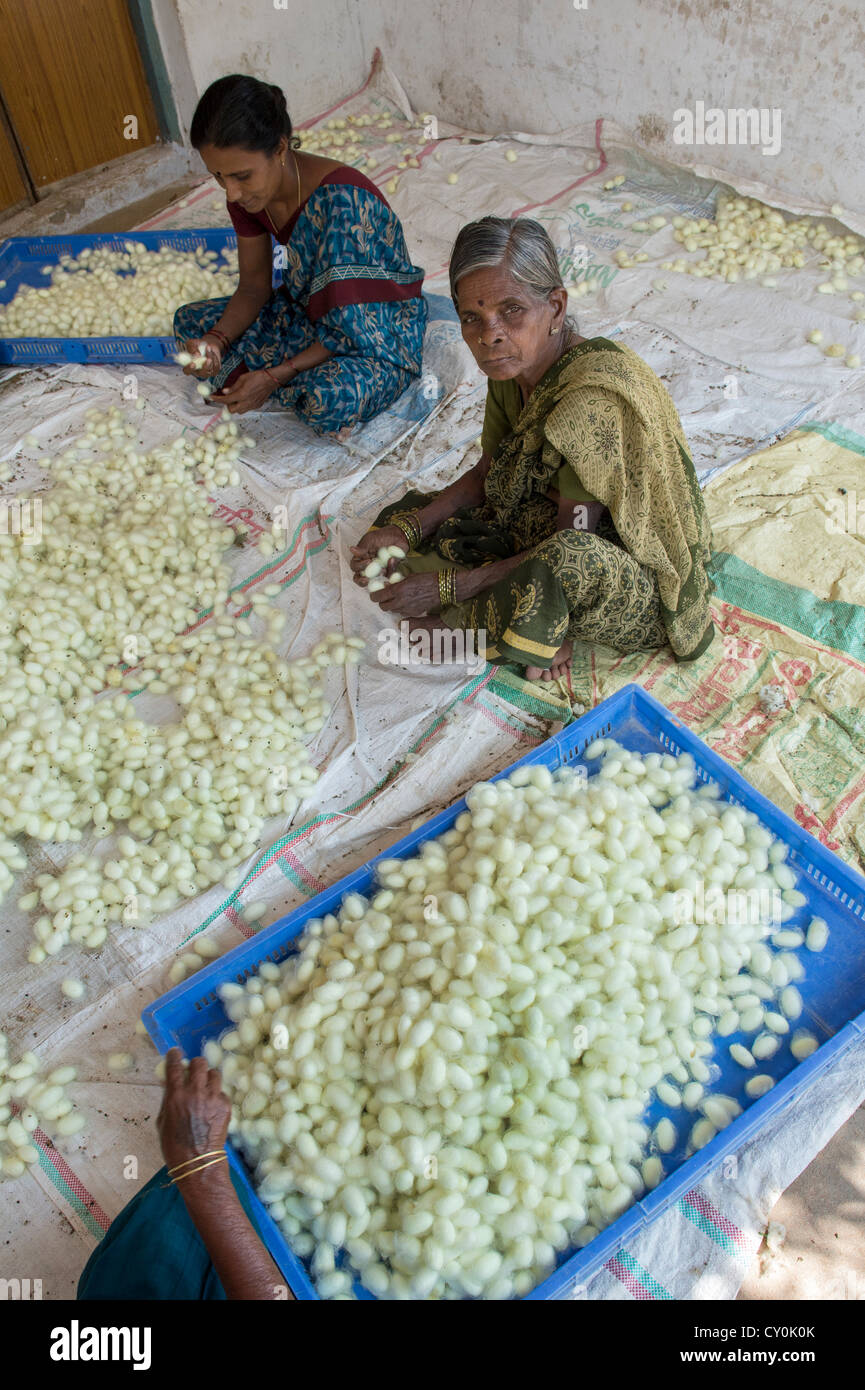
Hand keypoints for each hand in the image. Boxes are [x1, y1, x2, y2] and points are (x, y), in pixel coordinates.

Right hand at [157, 1047, 230, 1171]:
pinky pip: (221, 1092)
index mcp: (176, 1095)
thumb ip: (167, 1099)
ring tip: (206, 1087)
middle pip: (200, 1063)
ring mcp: (213, 1097)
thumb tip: (168, 1082)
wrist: (197, 1162)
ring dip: (208, 1078)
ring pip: (214, 1073)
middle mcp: (195, 1092)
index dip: (174, 1056)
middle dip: (196, 1064)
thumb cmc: (174, 1145)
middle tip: (194, 1070)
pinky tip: (212, 1107)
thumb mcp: (162, 1121)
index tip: (175, 1053)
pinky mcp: (225, 1105)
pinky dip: (216, 1096)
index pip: (175, 1066)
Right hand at [182, 337, 221, 378]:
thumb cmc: (197, 345)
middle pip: (201, 373)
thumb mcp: (192, 343)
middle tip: (208, 359)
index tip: (192, 363)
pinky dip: (214, 357)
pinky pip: (216, 366)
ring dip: (210, 356)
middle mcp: (197, 372)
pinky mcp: (214, 371)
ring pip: (210, 368)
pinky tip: (212, 352)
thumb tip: (197, 355)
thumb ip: (191, 348)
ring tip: (208, 347)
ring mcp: (206, 373)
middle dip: (205, 367)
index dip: (189, 369)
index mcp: (189, 367)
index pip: (187, 371)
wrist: (208, 345)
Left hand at [213, 369, 276, 414]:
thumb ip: (233, 387)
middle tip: (227, 397)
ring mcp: (252, 406)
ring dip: (235, 406)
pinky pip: (247, 409)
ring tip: (236, 398)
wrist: (271, 380)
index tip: (211, 397)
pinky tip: (245, 398)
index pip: (226, 400)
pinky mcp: (257, 406)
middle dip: (227, 405)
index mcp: (241, 395)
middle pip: (232, 410)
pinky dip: (243, 405)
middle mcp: (246, 403)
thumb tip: (224, 391)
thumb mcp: (242, 378)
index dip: (217, 399)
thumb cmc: (257, 376)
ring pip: (239, 411)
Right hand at [349, 524, 408, 583]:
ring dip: (377, 577)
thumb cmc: (383, 536)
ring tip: (383, 569)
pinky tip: (392, 560)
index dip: (359, 567)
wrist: (399, 535)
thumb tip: (351, 549)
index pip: (354, 566)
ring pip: (373, 582)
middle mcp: (368, 566)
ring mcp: (378, 571)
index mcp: (361, 558)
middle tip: (367, 579)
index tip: (369, 561)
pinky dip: (390, 570)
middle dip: (362, 581)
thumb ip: (362, 547)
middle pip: (359, 579)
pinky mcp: (388, 572)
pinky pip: (388, 577)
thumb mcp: (371, 539)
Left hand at [372, 570, 440, 615]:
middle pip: (383, 607)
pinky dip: (401, 608)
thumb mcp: (408, 577)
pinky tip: (407, 602)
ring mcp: (407, 609)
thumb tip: (386, 584)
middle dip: (382, 602)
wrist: (440, 588)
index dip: (374, 596)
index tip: (374, 594)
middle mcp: (400, 601)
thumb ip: (395, 582)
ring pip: (392, 611)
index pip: (378, 597)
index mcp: (398, 590)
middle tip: (384, 597)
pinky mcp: (413, 613)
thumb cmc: (424, 579)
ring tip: (397, 598)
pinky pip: (402, 613)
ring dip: (392, 605)